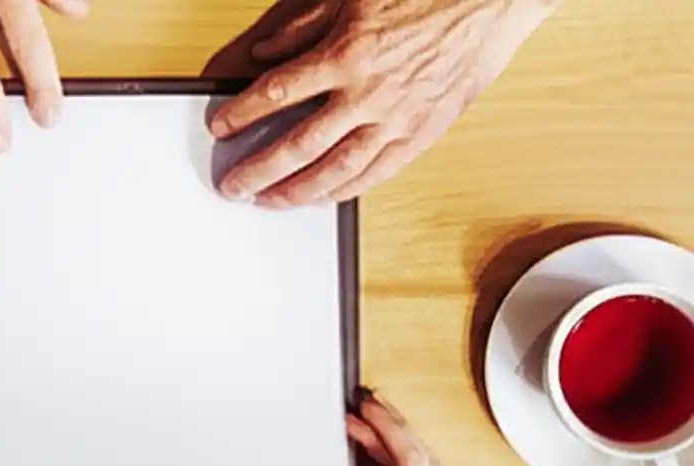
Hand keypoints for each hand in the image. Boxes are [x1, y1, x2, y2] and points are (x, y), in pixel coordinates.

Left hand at [210, 0, 559, 206]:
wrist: (490, 3)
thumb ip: (301, 27)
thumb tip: (262, 55)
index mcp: (346, 54)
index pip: (278, 93)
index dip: (242, 114)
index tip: (221, 127)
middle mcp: (368, 93)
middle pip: (299, 144)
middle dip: (259, 169)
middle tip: (233, 185)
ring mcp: (396, 119)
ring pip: (336, 169)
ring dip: (297, 192)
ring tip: (269, 201)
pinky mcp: (421, 134)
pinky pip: (376, 173)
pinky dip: (344, 191)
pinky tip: (321, 199)